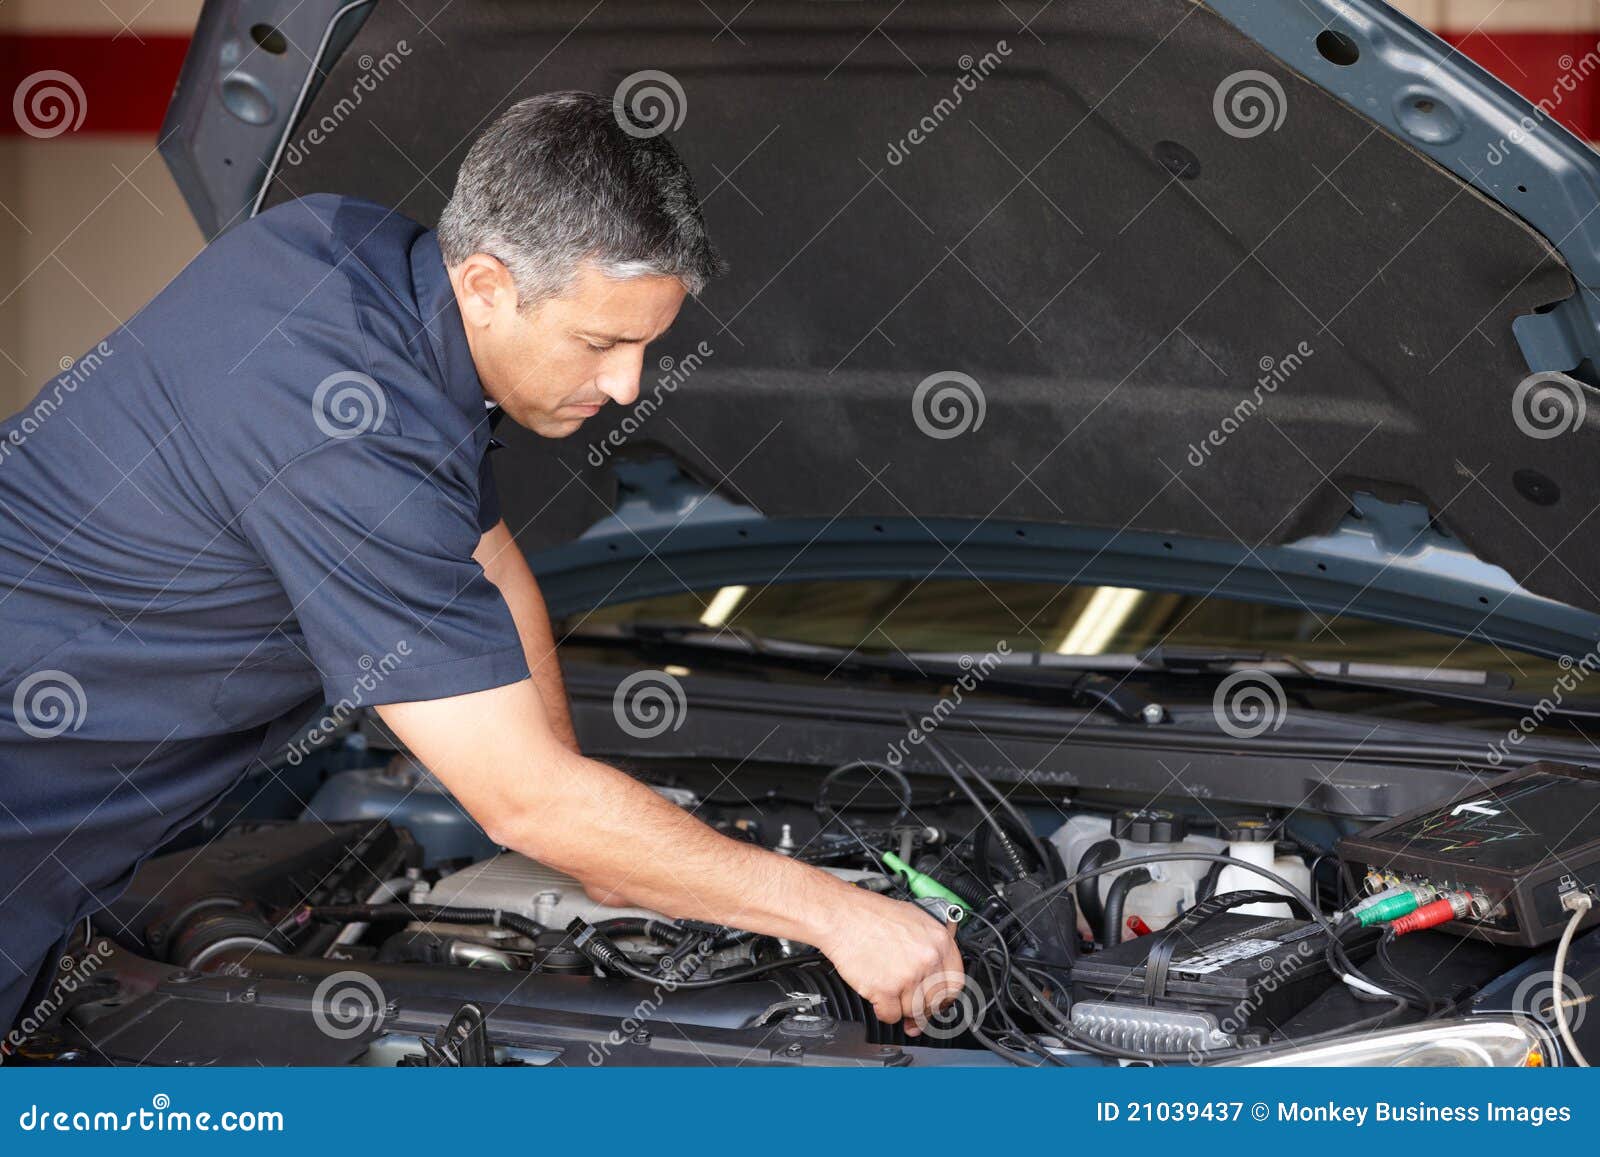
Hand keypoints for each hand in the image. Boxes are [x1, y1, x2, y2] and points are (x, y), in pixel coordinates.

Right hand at [813, 889, 964, 1035]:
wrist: (841, 915)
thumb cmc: (871, 915)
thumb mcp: (913, 918)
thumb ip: (931, 945)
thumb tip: (937, 971)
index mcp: (939, 940)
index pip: (955, 982)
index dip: (945, 997)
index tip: (938, 1003)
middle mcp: (927, 958)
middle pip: (935, 1001)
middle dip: (923, 1009)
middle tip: (913, 1009)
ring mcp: (907, 975)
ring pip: (913, 1011)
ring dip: (901, 1008)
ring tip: (889, 993)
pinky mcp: (885, 989)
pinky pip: (890, 1015)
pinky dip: (883, 1011)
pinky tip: (878, 997)